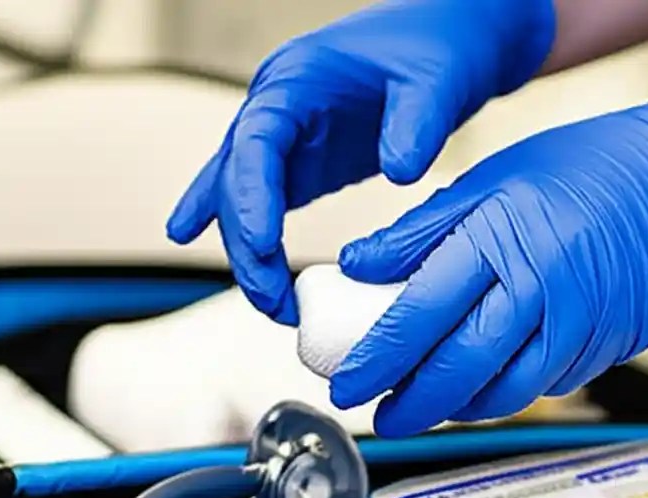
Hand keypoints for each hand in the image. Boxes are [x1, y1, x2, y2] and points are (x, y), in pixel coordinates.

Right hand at [165, 0, 555, 323]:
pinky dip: (240, 230)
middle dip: (247, 244)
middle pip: (236, 178)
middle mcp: (278, 105)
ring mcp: (287, 135)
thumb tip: (401, 173)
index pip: (257, 139)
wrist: (455, 39)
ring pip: (242, 197)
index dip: (251, 194)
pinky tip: (191, 244)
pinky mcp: (304, 161)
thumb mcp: (438, 81)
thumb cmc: (443, 48)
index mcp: (298, 79)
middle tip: (276, 301)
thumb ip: (418, 123)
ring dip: (250, 254)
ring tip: (275, 308)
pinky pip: (262, 200)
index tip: (262, 244)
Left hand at [330, 58, 647, 435]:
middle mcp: (544, 290)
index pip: (421, 317)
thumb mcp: (492, 179)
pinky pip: (550, 383)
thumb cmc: (593, 168)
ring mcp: (584, 325)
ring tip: (429, 405)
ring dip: (460, 408)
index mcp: (502, 241)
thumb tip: (358, 264)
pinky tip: (487, 383)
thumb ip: (422, 230)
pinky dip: (510, 391)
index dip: (378, 360)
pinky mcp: (612, 346)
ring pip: (508, 391)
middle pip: (461, 369)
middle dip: (413, 404)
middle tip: (383, 414)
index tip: (348, 384)